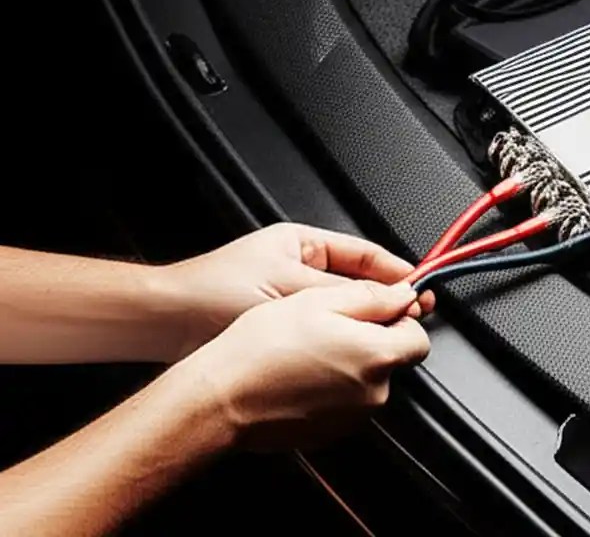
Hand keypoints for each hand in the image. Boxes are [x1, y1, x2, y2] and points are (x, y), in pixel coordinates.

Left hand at [156, 223, 424, 356]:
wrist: (163, 323)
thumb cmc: (211, 293)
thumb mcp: (289, 288)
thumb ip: (344, 292)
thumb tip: (389, 297)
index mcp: (303, 243)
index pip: (365, 255)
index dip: (397, 272)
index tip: (420, 290)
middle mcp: (300, 268)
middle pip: (358, 284)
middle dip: (383, 302)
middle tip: (409, 319)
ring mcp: (291, 299)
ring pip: (342, 311)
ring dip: (359, 323)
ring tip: (380, 336)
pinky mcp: (281, 329)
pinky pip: (322, 333)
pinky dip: (337, 341)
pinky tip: (348, 353)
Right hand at [180, 280, 430, 450]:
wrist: (221, 399)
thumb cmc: (261, 349)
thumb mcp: (319, 300)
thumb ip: (372, 295)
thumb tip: (402, 294)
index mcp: (379, 356)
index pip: (419, 337)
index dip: (400, 319)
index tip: (378, 310)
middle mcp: (375, 393)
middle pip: (393, 360)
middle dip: (371, 340)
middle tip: (330, 325)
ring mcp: (354, 417)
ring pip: (368, 381)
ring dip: (349, 364)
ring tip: (308, 349)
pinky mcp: (331, 433)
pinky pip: (344, 403)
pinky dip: (330, 388)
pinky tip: (300, 374)